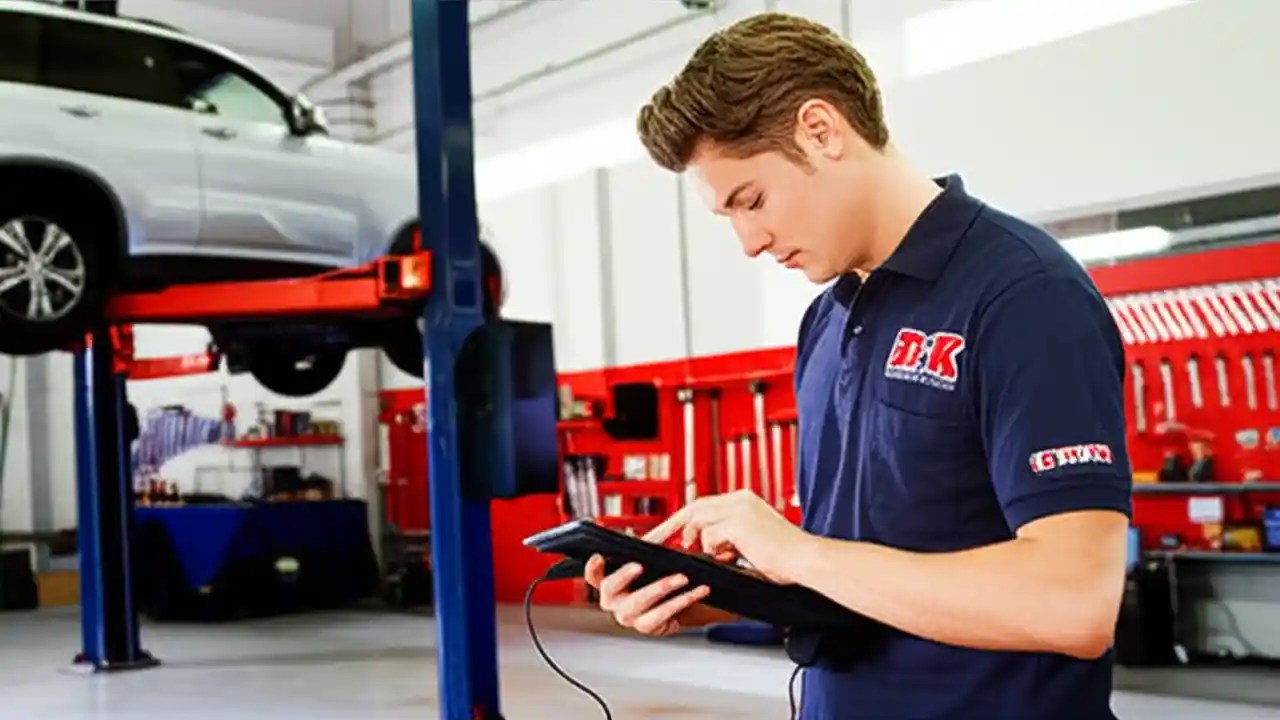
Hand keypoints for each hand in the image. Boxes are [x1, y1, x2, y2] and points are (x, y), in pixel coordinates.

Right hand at [585, 554, 710, 636]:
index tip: (599, 556)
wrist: (681, 605)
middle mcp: (614, 602)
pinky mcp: (648, 627)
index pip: (593, 576)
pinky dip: (681, 601)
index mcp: (610, 583)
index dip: (592, 568)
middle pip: (611, 588)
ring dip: (662, 587)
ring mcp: (629, 617)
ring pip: (639, 602)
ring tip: (682, 578)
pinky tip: (694, 593)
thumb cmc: (659, 579)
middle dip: (624, 575)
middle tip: (640, 566)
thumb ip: (645, 549)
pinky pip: (662, 616)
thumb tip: (649, 535)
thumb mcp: (651, 562)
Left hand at [644, 490, 812, 584]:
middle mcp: (740, 499)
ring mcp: (738, 509)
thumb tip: (705, 545)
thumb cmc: (786, 558)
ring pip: (699, 520)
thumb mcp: (751, 542)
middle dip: (672, 525)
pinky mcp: (738, 523)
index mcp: (744, 501)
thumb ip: (729, 539)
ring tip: (712, 553)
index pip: (705, 505)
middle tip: (654, 540)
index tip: (670, 534)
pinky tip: (732, 557)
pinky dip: (714, 550)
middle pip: (694, 507)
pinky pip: (710, 537)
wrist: (806, 560)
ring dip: (699, 540)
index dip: (686, 520)